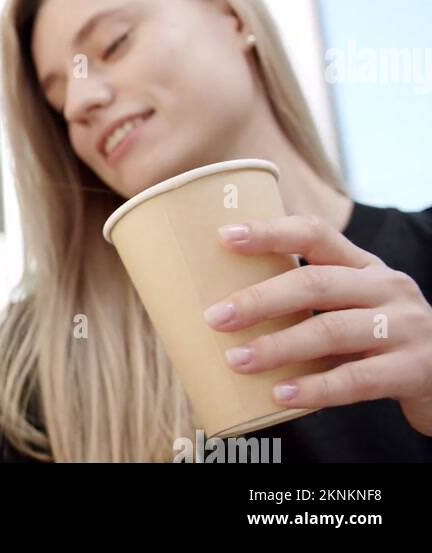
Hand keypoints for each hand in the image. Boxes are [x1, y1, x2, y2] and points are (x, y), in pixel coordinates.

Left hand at [203, 215, 431, 434]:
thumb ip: (302, 302)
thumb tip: (217, 310)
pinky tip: (281, 394)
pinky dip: (315, 388)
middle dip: (259, 300)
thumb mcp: (349, 306)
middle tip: (215, 318)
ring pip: (331, 331)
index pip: (315, 235)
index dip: (270, 233)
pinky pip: (357, 379)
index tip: (224, 236)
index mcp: (363, 266)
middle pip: (316, 284)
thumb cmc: (377, 338)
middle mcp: (386, 287)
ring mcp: (405, 327)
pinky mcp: (414, 369)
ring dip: (277, 347)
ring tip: (235, 360)